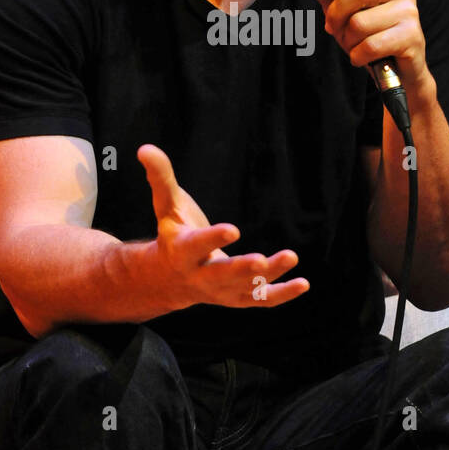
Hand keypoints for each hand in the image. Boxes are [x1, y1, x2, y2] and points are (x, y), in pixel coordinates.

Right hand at [136, 144, 309, 310]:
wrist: (169, 278)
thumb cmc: (173, 233)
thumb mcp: (166, 206)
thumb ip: (160, 178)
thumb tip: (145, 148)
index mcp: (182, 251)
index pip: (197, 245)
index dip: (213, 238)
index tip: (233, 229)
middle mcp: (200, 275)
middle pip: (222, 274)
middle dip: (242, 269)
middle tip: (261, 260)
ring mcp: (220, 291)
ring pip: (246, 288)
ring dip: (270, 276)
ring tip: (291, 256)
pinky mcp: (237, 299)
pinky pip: (261, 301)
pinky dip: (282, 294)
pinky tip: (303, 283)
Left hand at [298, 0, 434, 99]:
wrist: (396, 67)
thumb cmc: (369, 32)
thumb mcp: (343, 9)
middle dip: (336, 15)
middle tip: (334, 29)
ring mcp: (410, 11)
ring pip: (360, 22)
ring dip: (348, 40)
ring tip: (355, 44)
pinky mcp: (412, 36)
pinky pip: (371, 45)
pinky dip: (358, 56)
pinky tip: (362, 57)